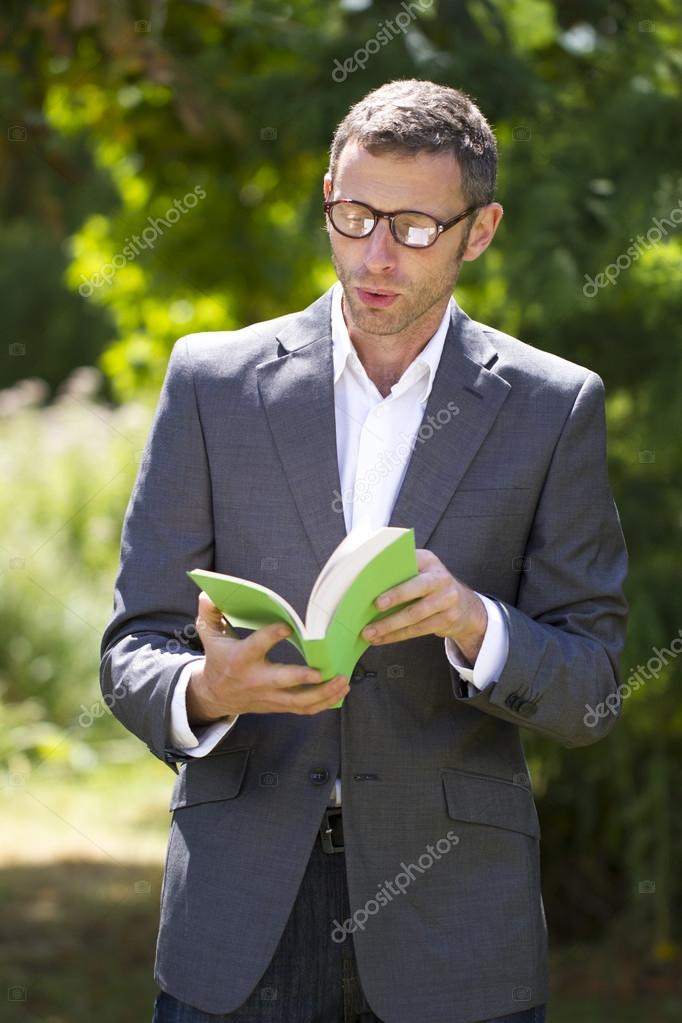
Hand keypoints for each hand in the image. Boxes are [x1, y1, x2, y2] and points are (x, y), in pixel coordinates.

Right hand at [186, 592, 349, 723]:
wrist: (215, 695)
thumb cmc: (218, 659)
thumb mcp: (210, 635)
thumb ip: (209, 614)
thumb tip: (208, 594)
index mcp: (241, 658)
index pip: (257, 645)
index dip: (271, 636)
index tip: (287, 627)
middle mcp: (257, 679)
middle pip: (282, 681)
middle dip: (302, 678)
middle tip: (322, 672)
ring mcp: (270, 696)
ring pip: (299, 701)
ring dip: (324, 694)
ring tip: (343, 682)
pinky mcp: (279, 705)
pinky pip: (304, 709)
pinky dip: (324, 703)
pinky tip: (340, 693)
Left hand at [360, 549, 487, 663]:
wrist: (464, 607)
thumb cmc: (430, 588)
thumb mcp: (421, 572)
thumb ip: (400, 573)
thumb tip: (366, 585)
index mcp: (429, 561)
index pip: (410, 561)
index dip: (394, 569)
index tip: (375, 578)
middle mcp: (441, 578)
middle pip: (417, 587)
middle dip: (396, 596)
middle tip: (375, 606)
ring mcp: (447, 599)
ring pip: (415, 614)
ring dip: (389, 625)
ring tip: (369, 632)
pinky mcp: (447, 620)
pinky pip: (417, 630)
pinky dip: (396, 636)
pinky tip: (381, 639)